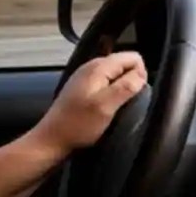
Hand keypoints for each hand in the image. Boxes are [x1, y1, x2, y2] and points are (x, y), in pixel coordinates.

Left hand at [29, 52, 147, 157]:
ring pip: (116, 75)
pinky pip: (106, 83)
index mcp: (99, 67)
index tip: (134, 95)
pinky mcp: (83, 87)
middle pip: (124, 64)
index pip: (132, 57)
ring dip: (121, 89)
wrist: (52, 139)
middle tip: (125, 103)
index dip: (140, 74)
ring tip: (116, 107)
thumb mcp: (106, 106)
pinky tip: (106, 108)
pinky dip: (111, 93)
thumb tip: (142, 74)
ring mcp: (86, 76)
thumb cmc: (79, 124)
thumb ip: (126, 86)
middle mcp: (92, 66)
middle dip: (131, 81)